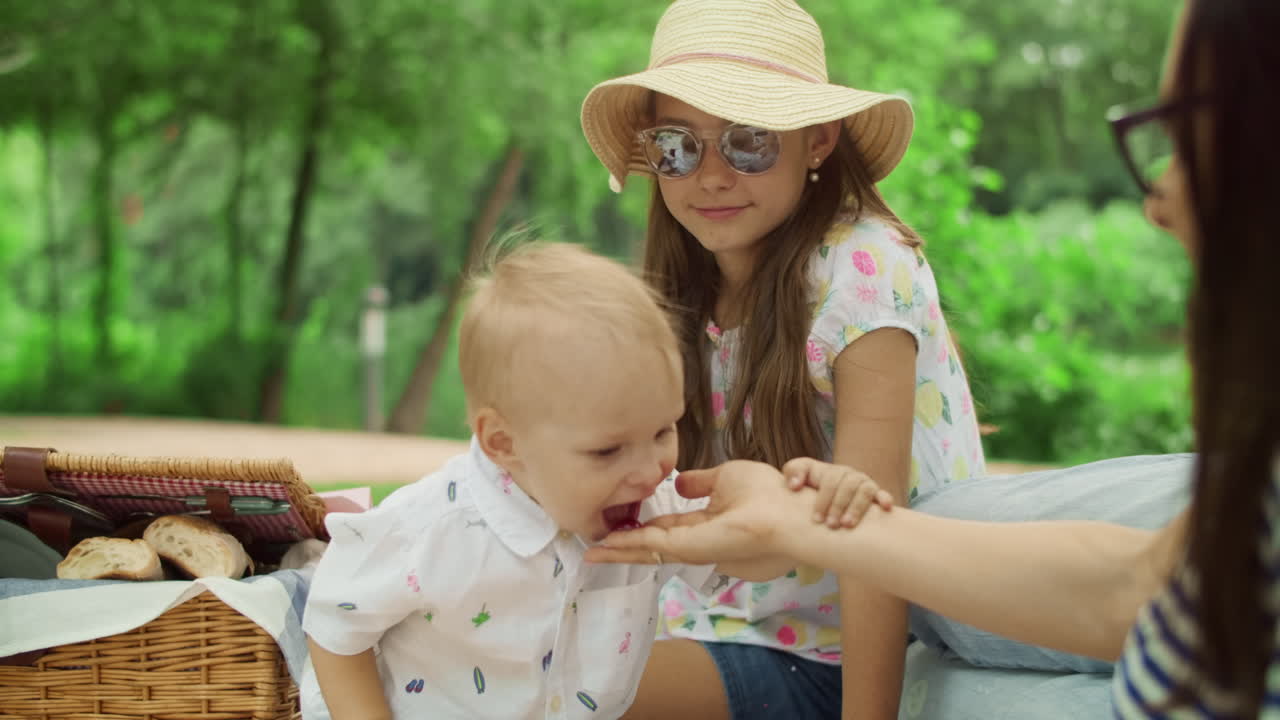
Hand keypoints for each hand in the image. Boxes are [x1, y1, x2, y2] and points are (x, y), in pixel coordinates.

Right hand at [583, 460, 806, 572]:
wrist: (785, 511)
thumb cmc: (764, 493)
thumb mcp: (726, 478)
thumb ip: (700, 482)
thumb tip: (678, 483)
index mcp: (704, 524)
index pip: (665, 529)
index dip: (641, 528)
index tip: (618, 525)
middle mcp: (695, 540)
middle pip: (650, 545)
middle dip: (622, 547)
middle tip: (593, 548)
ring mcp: (692, 547)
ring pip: (647, 551)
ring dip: (618, 551)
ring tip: (591, 553)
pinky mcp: (690, 549)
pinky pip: (652, 547)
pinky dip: (627, 548)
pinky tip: (606, 546)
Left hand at [783, 457, 893, 527]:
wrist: (825, 496)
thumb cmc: (809, 487)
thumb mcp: (799, 475)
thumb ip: (793, 472)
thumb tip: (794, 485)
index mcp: (832, 471)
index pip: (830, 481)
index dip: (823, 499)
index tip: (816, 519)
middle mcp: (850, 475)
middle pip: (848, 486)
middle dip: (839, 506)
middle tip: (831, 525)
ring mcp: (864, 484)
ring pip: (865, 491)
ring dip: (857, 508)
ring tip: (848, 524)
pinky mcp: (875, 494)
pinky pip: (883, 494)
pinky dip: (885, 498)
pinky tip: (886, 507)